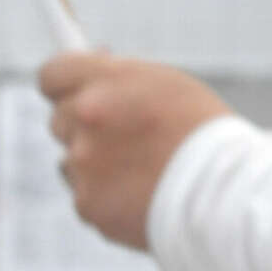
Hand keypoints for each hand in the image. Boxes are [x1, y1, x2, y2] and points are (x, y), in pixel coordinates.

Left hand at [38, 52, 230, 249]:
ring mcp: (82, 166)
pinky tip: (137, 193)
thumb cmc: (201, 133)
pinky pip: (84, 195)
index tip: (67, 90)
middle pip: (58, 119)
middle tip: (119, 133)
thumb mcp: (165, 83)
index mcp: (104, 82)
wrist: (220, 194)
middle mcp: (84, 120)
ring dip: (93, 163)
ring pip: (70, 160)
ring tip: (138, 168)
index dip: (60, 83)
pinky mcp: (87, 204)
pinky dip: (104, 195)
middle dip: (81, 124)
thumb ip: (119, 77)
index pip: (51, 74)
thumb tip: (93, 66)